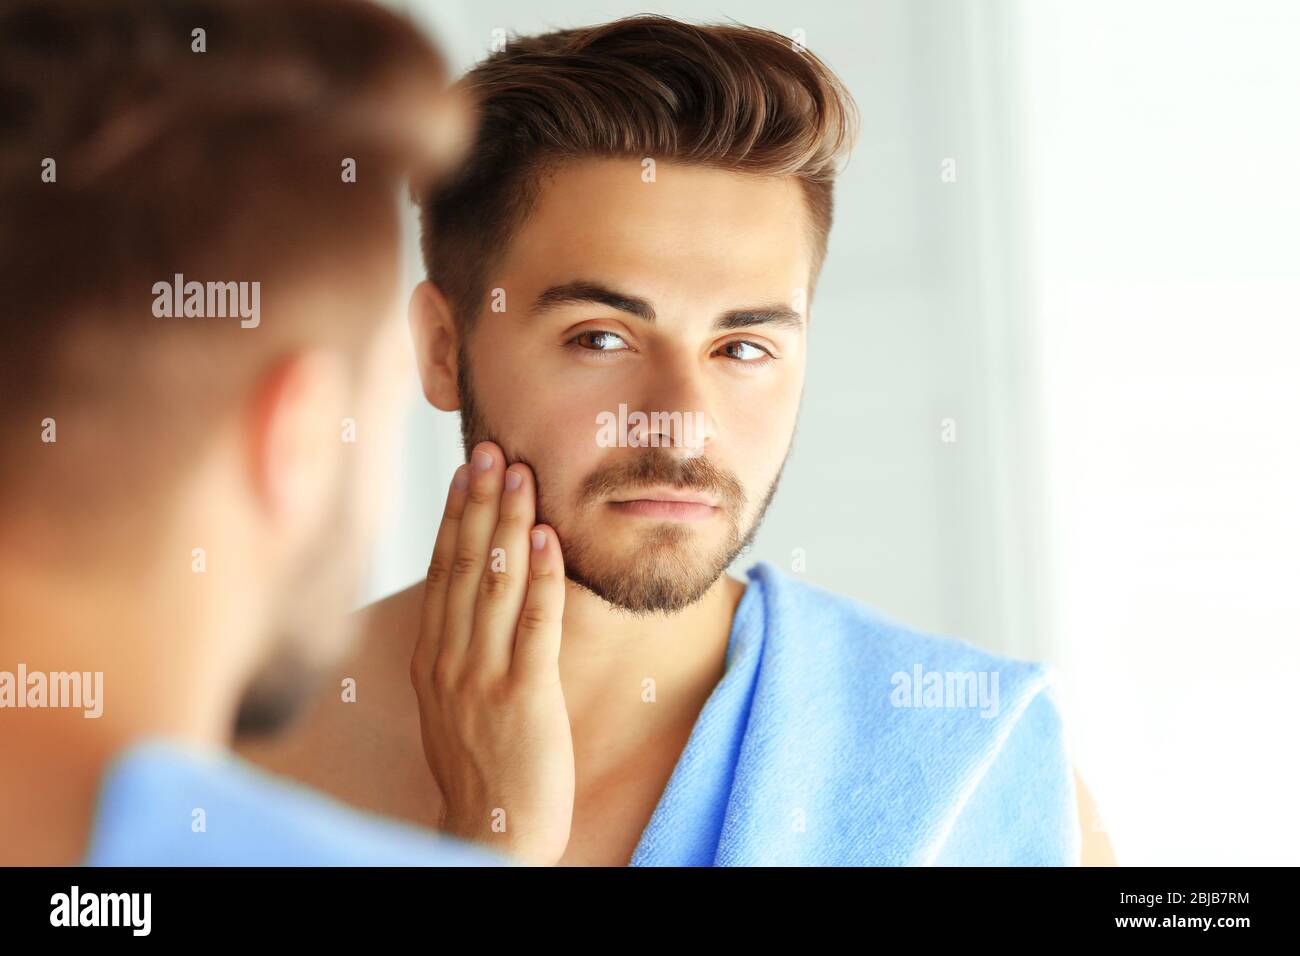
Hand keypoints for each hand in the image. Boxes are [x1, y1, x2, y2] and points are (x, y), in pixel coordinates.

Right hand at [409, 440, 573, 865]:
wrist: (490, 831)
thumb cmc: (478, 764)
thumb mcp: (449, 697)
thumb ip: (457, 644)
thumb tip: (472, 589)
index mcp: (429, 655)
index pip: (442, 569)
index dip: (456, 514)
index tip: (466, 468)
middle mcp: (448, 658)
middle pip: (466, 564)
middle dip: (481, 501)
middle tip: (492, 448)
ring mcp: (482, 676)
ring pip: (498, 582)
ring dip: (512, 523)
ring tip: (523, 474)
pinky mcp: (523, 694)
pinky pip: (535, 623)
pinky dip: (544, 575)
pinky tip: (550, 537)